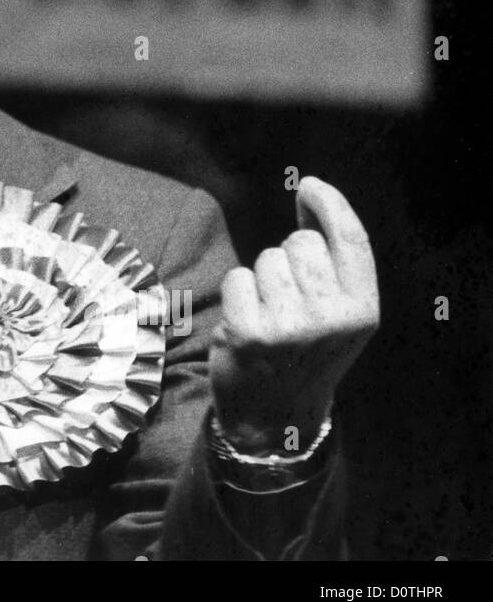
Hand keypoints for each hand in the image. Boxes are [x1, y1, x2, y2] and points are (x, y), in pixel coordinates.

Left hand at [209, 176, 378, 453]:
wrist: (275, 416)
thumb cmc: (306, 351)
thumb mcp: (340, 315)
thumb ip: (333, 264)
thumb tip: (312, 198)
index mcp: (363, 310)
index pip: (350, 239)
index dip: (330, 203)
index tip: (311, 185)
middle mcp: (331, 318)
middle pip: (298, 243)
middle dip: (288, 257)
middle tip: (288, 299)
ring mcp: (289, 327)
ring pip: (264, 259)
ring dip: (261, 278)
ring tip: (268, 315)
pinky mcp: (248, 332)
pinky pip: (237, 278)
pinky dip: (237, 294)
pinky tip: (246, 324)